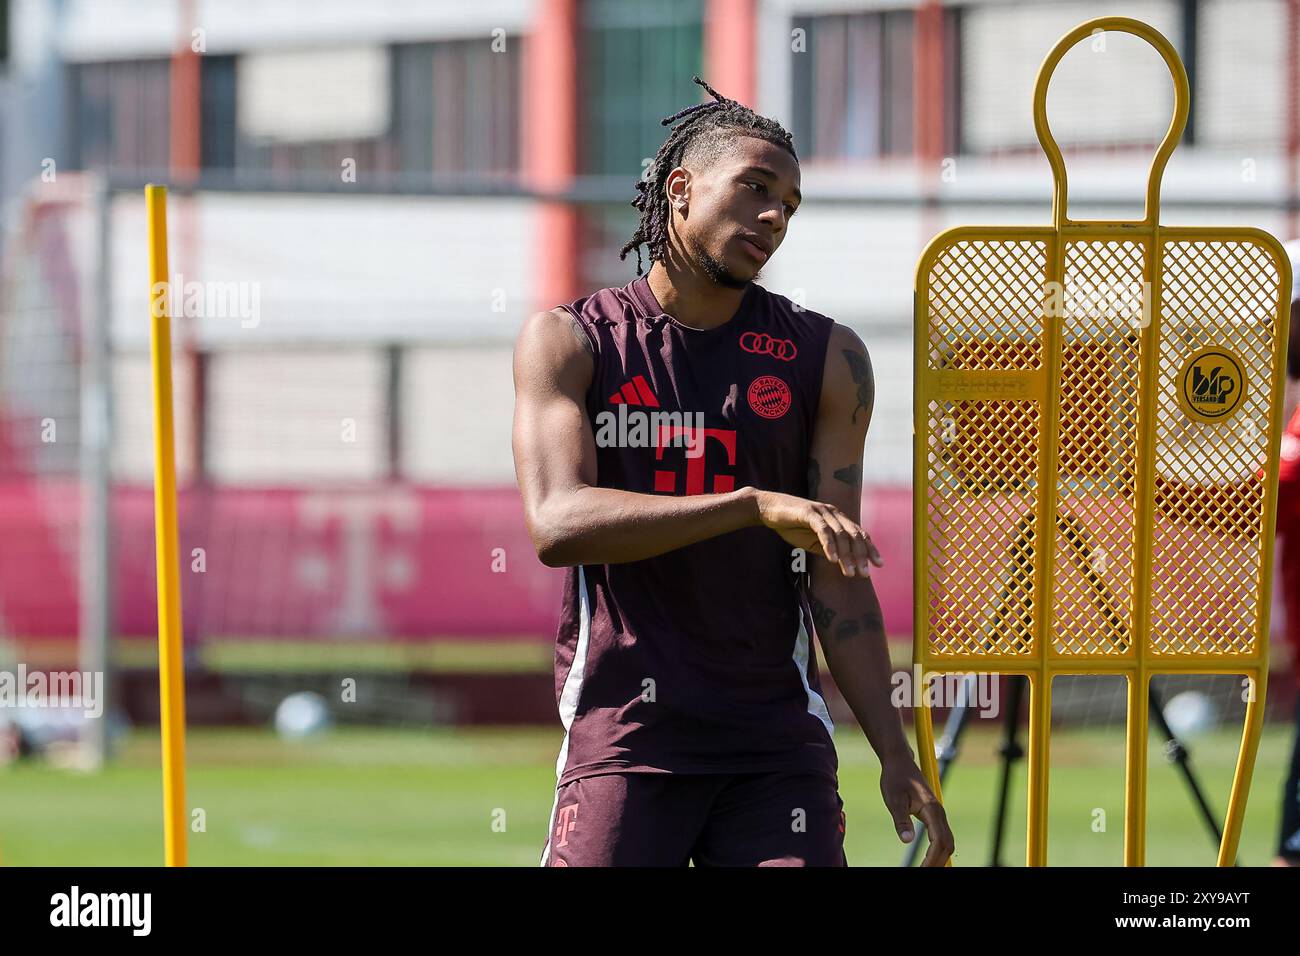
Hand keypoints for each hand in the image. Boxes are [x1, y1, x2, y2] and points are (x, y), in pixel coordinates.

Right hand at [754, 490, 882, 577]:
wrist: (768, 508)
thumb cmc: (791, 524)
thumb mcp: (813, 540)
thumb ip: (828, 547)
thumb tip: (843, 563)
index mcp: (838, 518)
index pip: (859, 534)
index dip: (870, 549)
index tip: (878, 565)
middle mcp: (833, 512)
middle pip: (853, 535)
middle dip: (861, 555)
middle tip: (865, 574)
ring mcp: (822, 511)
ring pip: (840, 534)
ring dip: (847, 555)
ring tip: (850, 573)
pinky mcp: (809, 512)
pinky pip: (823, 530)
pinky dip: (829, 545)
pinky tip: (833, 560)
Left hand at [880, 756, 954, 866]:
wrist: (899, 761)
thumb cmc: (895, 778)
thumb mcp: (893, 799)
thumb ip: (901, 820)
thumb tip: (907, 841)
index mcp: (932, 810)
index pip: (939, 841)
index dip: (932, 859)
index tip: (922, 869)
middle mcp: (939, 813)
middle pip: (947, 845)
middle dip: (938, 862)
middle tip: (923, 872)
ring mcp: (938, 814)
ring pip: (947, 842)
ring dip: (939, 858)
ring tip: (926, 869)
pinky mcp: (933, 814)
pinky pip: (941, 836)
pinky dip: (938, 850)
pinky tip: (929, 859)